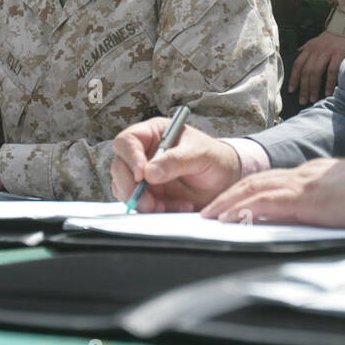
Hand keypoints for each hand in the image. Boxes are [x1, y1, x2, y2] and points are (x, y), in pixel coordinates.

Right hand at [110, 118, 240, 211]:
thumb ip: (176, 161)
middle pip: (120, 167)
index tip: (142, 175)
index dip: (130, 157)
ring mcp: (143, 175)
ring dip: (143, 202)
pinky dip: (155, 210)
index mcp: (153, 133)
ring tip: (169, 206)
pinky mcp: (148, 194)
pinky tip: (178, 207)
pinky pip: (140, 205)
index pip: (128, 141)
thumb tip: (149, 173)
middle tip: (149, 202)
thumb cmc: (213, 158)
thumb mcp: (200, 154)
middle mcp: (143, 153)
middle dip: (131, 188)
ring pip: (124, 189)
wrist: (224, 181)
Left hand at [200, 157, 344, 227]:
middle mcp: (306, 173)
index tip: (230, 203)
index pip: (273, 179)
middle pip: (258, 180)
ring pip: (256, 188)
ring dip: (229, 202)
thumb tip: (317, 213)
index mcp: (315, 173)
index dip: (248, 190)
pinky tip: (231, 218)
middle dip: (230, 195)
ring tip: (210, 216)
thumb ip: (328, 200)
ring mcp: (307, 184)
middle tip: (209, 211)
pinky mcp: (310, 200)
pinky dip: (245, 209)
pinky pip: (269, 203)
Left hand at [290, 32, 344, 105]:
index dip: (293, 79)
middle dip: (303, 88)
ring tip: (313, 99)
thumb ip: (308, 48)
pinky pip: (332, 71)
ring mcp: (327, 52)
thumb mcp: (317, 40)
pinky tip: (328, 92)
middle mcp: (316, 50)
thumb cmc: (333, 37)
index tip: (291, 90)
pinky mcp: (338, 54)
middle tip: (303, 100)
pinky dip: (329, 83)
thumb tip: (299, 53)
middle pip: (306, 71)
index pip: (298, 65)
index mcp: (309, 48)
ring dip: (313, 87)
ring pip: (316, 72)